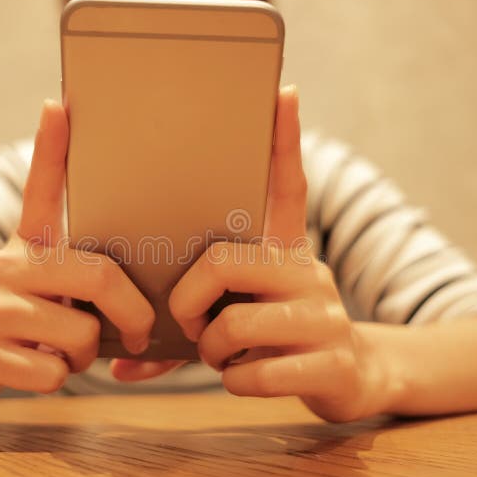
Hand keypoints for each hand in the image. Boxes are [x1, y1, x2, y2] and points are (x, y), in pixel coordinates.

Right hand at [0, 100, 154, 398]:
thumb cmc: (24, 311)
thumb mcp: (42, 278)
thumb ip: (77, 266)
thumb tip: (128, 259)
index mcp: (28, 241)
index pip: (40, 186)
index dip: (50, 147)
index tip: (59, 104)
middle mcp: (6, 264)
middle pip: (98, 278)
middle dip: (131, 314)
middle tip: (136, 331)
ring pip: (81, 335)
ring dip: (87, 353)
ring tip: (66, 347)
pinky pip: (54, 373)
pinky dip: (60, 377)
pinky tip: (39, 365)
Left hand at [168, 86, 387, 421]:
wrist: (359, 378)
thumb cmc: (280, 340)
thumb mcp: (245, 320)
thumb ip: (187, 333)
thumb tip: (116, 365)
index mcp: (285, 251)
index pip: (287, 187)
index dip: (283, 143)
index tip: (282, 93)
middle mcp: (307, 272)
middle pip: (225, 261)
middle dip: (189, 301)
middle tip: (192, 324)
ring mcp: (324, 317)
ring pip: (236, 325)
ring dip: (212, 352)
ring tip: (222, 358)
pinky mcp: (332, 363)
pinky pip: (258, 374)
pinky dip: (235, 382)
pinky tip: (246, 378)